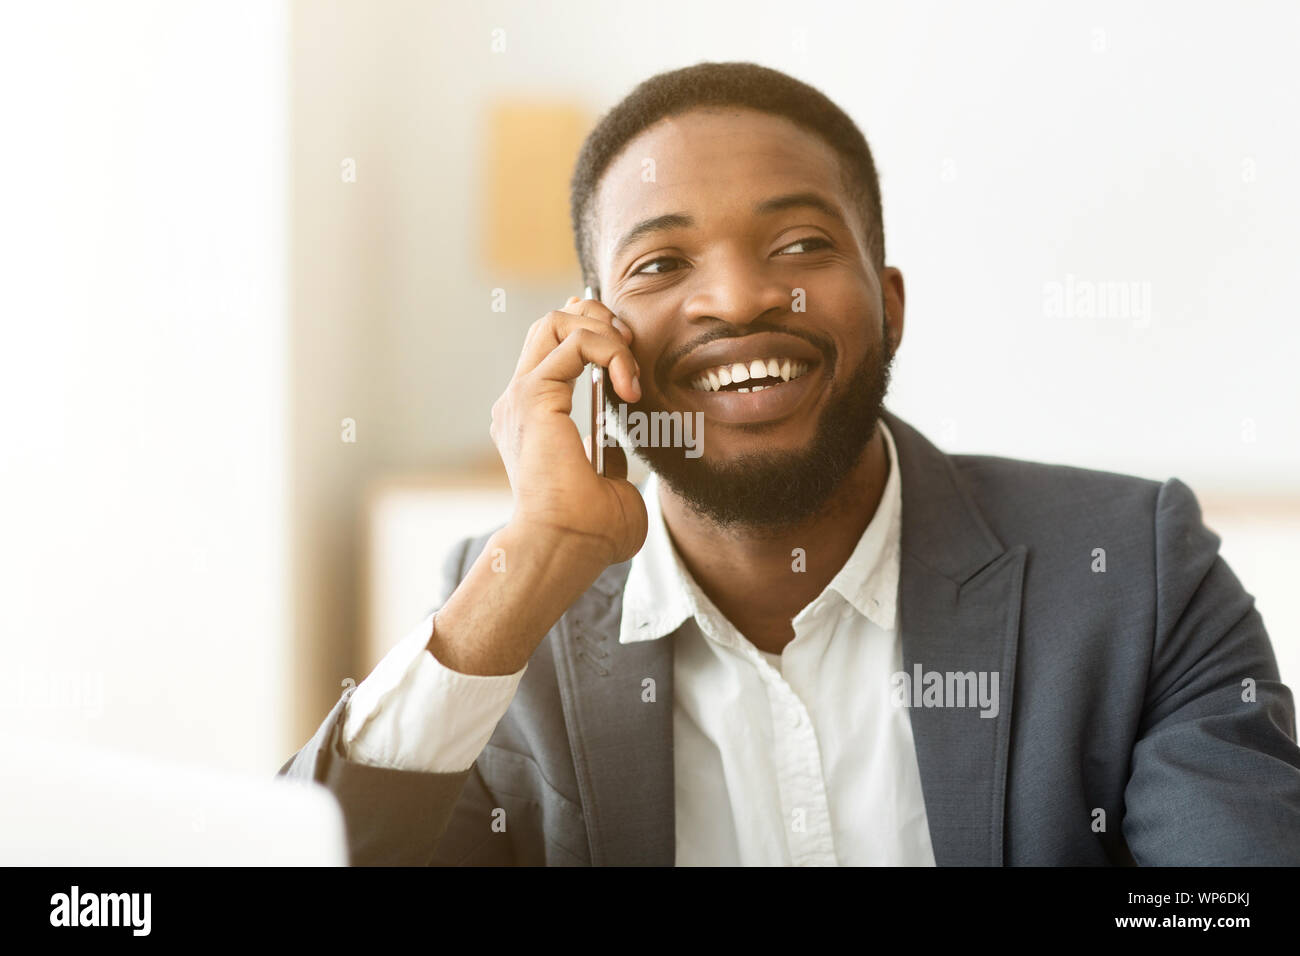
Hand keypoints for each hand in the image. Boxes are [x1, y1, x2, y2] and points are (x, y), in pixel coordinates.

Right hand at [490, 295, 648, 567]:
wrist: (565, 547)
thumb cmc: (589, 534)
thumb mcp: (612, 487)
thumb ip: (612, 461)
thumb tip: (617, 451)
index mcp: (533, 420)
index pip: (553, 351)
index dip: (592, 335)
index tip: (630, 359)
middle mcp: (520, 403)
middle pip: (548, 325)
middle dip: (595, 320)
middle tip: (631, 347)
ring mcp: (521, 397)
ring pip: (556, 322)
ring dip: (603, 330)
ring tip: (630, 362)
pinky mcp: (533, 395)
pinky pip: (576, 342)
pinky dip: (611, 351)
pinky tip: (629, 387)